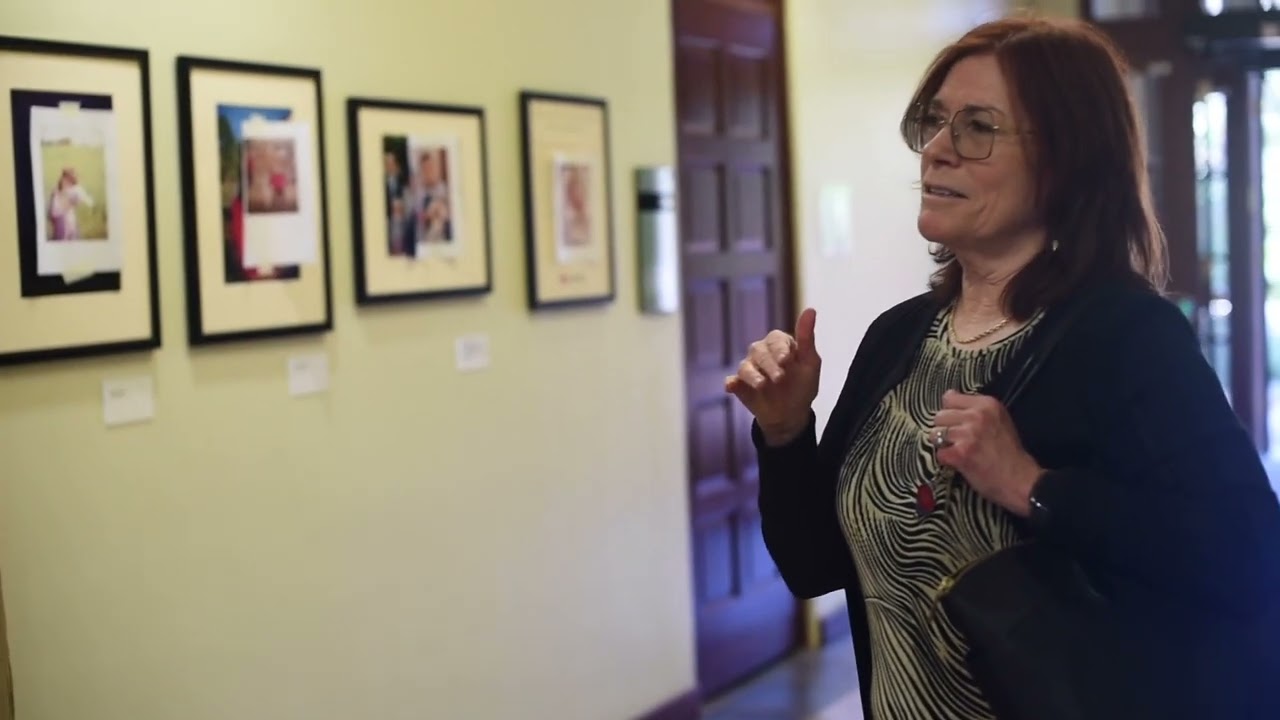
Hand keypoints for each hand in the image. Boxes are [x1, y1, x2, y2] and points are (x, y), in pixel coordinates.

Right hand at [725, 308, 821, 444]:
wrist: (791, 415)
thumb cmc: (803, 386)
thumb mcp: (810, 363)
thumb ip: (807, 338)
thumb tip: (811, 309)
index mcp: (779, 344)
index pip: (775, 339)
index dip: (779, 348)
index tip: (787, 360)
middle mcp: (762, 353)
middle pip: (758, 350)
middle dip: (769, 364)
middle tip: (780, 379)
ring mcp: (749, 368)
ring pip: (745, 365)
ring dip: (753, 374)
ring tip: (762, 385)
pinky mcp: (739, 384)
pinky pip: (732, 381)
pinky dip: (731, 383)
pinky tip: (732, 387)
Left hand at [930, 390, 1043, 515]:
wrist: (1020, 479)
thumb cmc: (1010, 452)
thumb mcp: (1000, 420)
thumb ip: (977, 409)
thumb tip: (949, 397)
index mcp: (987, 404)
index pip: (949, 398)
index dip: (950, 411)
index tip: (956, 421)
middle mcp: (976, 416)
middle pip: (940, 416)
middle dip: (944, 428)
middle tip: (957, 440)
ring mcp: (967, 435)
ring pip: (935, 433)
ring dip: (943, 444)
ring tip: (958, 451)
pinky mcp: (959, 454)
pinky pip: (939, 453)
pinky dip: (946, 460)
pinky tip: (959, 462)